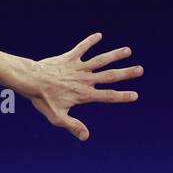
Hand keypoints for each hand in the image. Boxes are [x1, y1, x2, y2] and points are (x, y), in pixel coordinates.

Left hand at [28, 33, 142, 140]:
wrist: (32, 80)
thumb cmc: (43, 100)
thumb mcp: (57, 117)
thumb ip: (73, 126)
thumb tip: (86, 137)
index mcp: (84, 94)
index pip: (107, 96)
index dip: (122, 96)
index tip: (135, 95)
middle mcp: (84, 79)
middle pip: (109, 76)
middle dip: (126, 73)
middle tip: (140, 70)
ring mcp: (78, 68)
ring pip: (100, 60)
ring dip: (114, 54)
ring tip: (128, 50)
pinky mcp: (69, 58)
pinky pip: (82, 48)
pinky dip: (90, 41)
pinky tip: (99, 35)